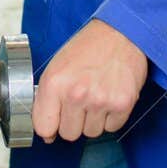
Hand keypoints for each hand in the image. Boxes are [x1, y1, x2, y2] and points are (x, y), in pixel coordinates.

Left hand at [33, 20, 148, 141]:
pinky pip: (111, 128)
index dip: (49, 127)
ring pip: (91, 133)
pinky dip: (111, 117)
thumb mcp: (57, 67)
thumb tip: (47, 133)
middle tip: (81, 99)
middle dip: (74, 121)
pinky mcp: (122, 104)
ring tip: (97, 94)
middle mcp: (76, 94)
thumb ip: (46, 99)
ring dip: (93, 119)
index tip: (55, 121)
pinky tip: (110, 96)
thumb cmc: (88, 48)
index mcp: (54, 83)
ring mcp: (100, 100)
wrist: (120, 33)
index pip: (44, 128)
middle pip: (69, 134)